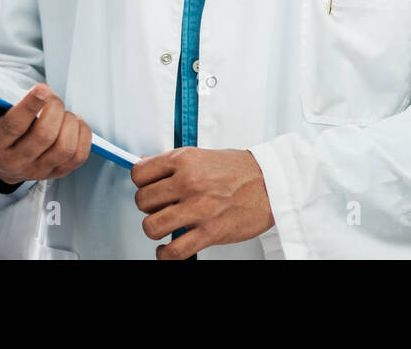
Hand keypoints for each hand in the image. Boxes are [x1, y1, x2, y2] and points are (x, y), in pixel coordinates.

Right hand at [0, 81, 91, 183]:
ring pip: (65, 146)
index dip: (31, 107)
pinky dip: (82, 135)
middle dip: (54, 109)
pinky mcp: (57, 173)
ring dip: (70, 122)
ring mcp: (39, 170)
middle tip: (51, 95)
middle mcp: (17, 162)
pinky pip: (79, 156)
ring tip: (61, 110)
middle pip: (44, 136)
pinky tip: (74, 122)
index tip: (42, 88)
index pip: (15, 127)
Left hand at [130, 147, 274, 258]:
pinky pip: (174, 251)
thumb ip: (174, 162)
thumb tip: (146, 164)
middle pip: (142, 201)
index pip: (139, 173)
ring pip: (152, 226)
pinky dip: (165, 255)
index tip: (146, 187)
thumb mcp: (202, 155)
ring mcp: (198, 208)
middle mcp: (188, 182)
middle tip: (159, 207)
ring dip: (155, 229)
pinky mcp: (209, 232)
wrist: (271, 185)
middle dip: (148, 207)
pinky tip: (167, 249)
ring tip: (164, 226)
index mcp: (184, 160)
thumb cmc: (241, 170)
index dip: (140, 183)